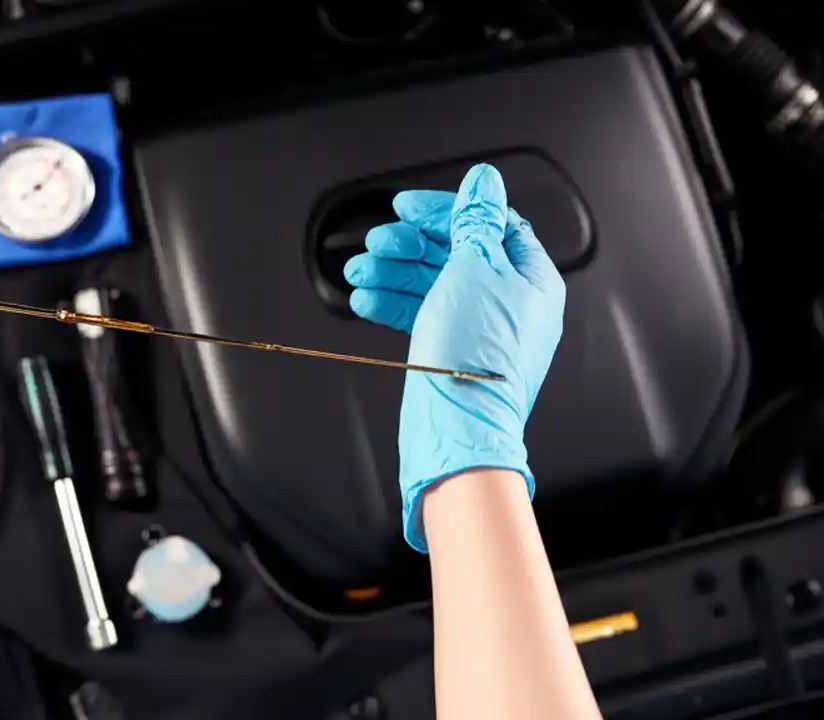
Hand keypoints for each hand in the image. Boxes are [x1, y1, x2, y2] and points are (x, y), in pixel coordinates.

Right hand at [345, 164, 564, 551]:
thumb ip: (475, 221)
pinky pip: (422, 315)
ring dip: (392, 272)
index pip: (489, 224)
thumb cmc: (476, 357)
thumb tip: (484, 180)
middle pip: (454, 252)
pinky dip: (393, 303)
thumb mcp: (474, 269)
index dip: (445, 211)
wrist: (461, 428)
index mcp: (530, 278)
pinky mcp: (452, 353)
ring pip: (432, 284)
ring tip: (359, 272)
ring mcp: (480, 330)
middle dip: (409, 245)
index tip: (406, 207)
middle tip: (376, 242)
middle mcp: (509, 303)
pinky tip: (366, 299)